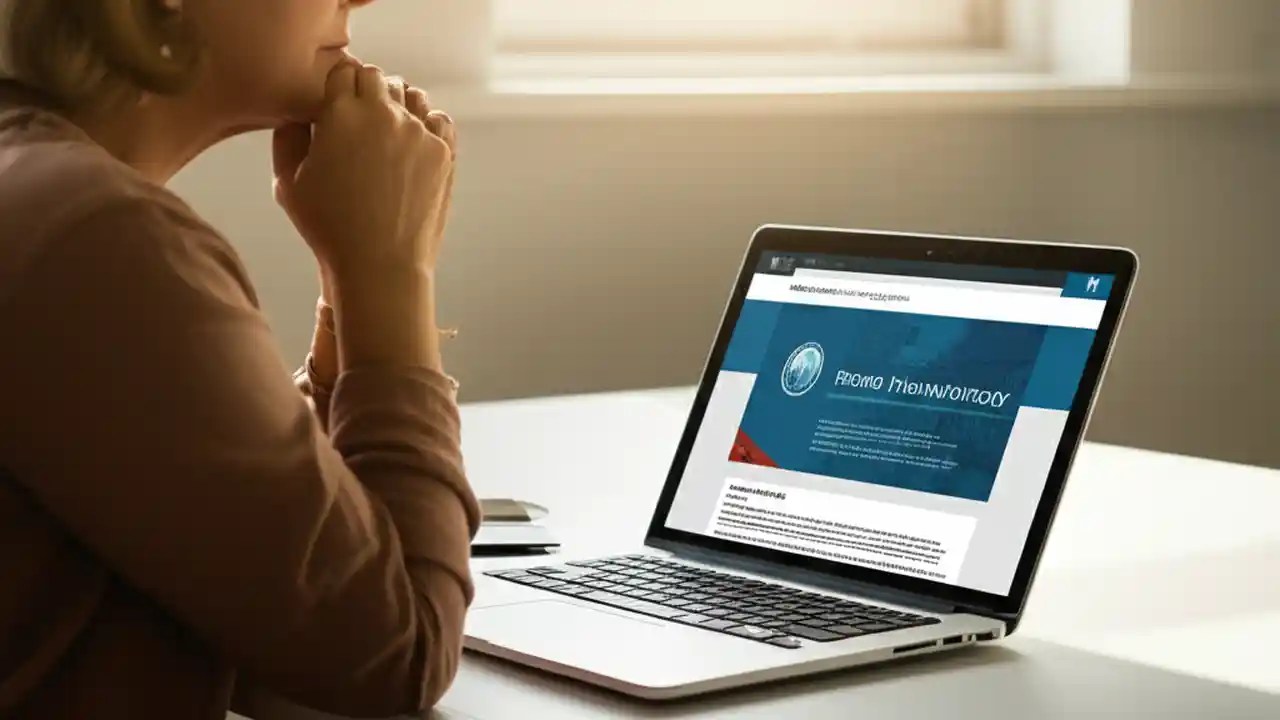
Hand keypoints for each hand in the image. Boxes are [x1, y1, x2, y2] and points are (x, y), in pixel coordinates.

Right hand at [272, 61, 454, 279]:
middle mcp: (382, 114)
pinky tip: (415, 140)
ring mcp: (417, 131)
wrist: (380, 265)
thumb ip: (288, 136)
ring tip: (388, 129)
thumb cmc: (329, 229)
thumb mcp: (288, 182)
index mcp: (340, 113)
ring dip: (398, 103)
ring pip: (410, 94)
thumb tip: (299, 113)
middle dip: (366, 91)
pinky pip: (438, 119)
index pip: (342, 72)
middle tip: (361, 118)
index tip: (337, 103)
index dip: (338, 86)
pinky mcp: (443, 152)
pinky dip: (427, 123)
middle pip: (376, 78)